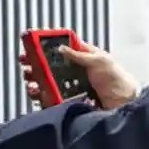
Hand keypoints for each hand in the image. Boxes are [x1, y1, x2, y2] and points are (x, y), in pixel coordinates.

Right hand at [19, 42, 139, 109]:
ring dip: (34, 79)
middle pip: (49, 64)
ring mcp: (69, 88)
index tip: (31, 42)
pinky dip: (40, 95)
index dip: (46, 44)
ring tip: (30, 80)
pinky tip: (36, 92)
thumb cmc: (117, 80)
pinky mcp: (67, 103)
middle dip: (34, 62)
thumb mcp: (100, 61)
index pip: (62, 47)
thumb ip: (79, 55)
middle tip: (25, 62)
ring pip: (45, 81)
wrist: (123, 106)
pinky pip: (49, 98)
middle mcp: (74, 72)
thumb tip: (60, 48)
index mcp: (83, 57)